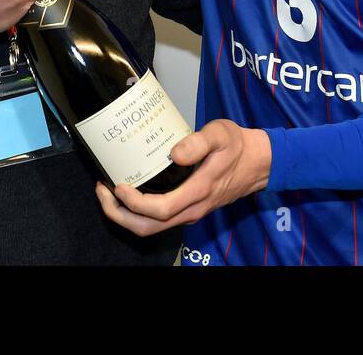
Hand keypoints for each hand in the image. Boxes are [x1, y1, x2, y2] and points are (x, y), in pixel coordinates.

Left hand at [94, 119, 271, 235]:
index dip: (133, 202)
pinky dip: (138, 212)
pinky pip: (159, 219)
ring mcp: (190, 212)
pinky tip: (130, 191)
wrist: (260, 163)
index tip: (117, 185)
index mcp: (198, 192)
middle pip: (148, 227)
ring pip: (152, 227)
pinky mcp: (189, 208)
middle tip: (102, 191)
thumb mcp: (220, 134)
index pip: (158, 210)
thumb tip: (174, 153)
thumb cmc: (238, 146)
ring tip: (109, 191)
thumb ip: (198, 142)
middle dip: (119, 214)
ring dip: (126, 215)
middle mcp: (192, 209)